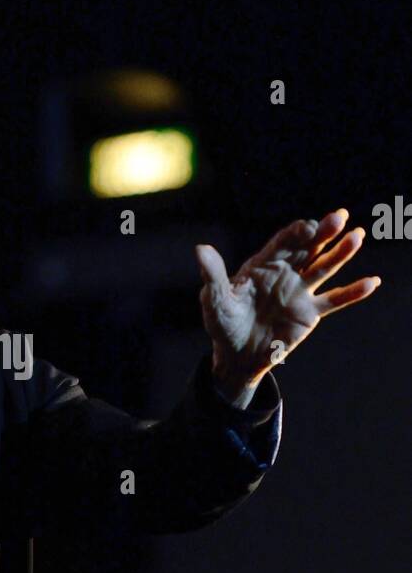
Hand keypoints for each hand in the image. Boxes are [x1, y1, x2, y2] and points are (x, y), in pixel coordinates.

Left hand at [196, 208, 381, 403]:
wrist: (235, 356)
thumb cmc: (222, 324)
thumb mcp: (214, 300)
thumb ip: (212, 275)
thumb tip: (201, 250)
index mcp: (263, 265)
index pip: (283, 242)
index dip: (296, 233)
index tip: (308, 227)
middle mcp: (285, 273)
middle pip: (308, 248)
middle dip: (323, 232)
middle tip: (340, 216)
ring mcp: (300, 292)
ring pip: (324, 268)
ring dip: (341, 253)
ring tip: (358, 235)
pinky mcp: (310, 313)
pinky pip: (334, 300)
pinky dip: (353, 292)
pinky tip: (372, 282)